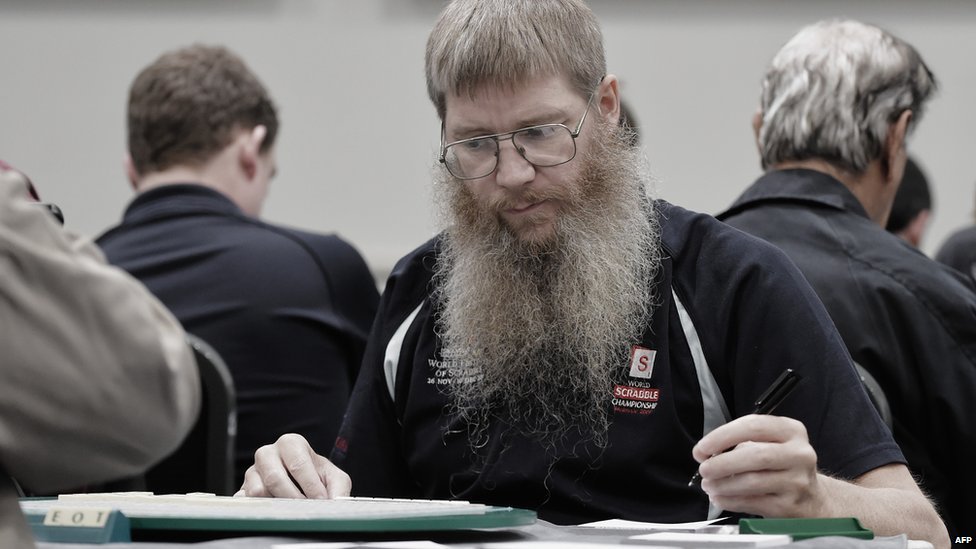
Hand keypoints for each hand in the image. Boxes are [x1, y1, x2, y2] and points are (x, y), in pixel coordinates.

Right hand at [236, 433, 350, 498]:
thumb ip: (339, 487)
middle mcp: (268, 453)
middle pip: (275, 478)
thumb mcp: (334, 478)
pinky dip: (261, 508)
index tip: (321, 500)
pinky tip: (274, 510)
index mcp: (290, 443)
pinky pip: (246, 502)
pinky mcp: (241, 489)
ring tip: (291, 508)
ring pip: (258, 491)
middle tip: (306, 509)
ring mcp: (252, 471)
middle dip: (293, 498)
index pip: (297, 464)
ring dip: (277, 503)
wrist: (301, 484)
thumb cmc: (317, 477)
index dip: (311, 486)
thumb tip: (335, 502)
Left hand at [692, 414, 825, 517]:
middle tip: (704, 470)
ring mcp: (797, 482)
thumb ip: (744, 442)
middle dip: (722, 463)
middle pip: (754, 455)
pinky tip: (719, 498)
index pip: (753, 426)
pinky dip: (730, 500)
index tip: (702, 448)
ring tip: (709, 485)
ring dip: (723, 484)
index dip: (722, 436)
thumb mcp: (772, 444)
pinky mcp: (789, 506)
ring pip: (752, 481)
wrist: (813, 500)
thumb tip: (707, 453)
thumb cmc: (782, 466)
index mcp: (792, 431)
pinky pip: (752, 503)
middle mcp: (799, 454)